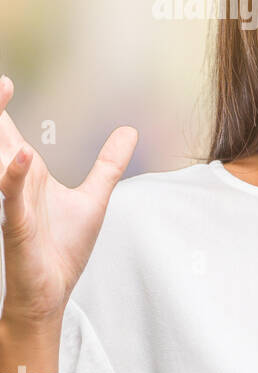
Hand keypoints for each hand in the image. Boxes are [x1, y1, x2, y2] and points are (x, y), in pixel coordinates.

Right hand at [0, 74, 137, 331]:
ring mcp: (14, 203)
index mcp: (27, 174)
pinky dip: (15, 176)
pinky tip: (23, 156)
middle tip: (2, 80)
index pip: (7, 132)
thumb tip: (130, 130)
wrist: (49, 293)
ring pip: (0, 163)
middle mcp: (14, 183)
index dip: (1, 105)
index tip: (6, 79)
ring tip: (0, 95)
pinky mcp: (19, 226)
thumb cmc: (61, 248)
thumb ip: (108, 164)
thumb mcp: (93, 198)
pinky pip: (13, 197)